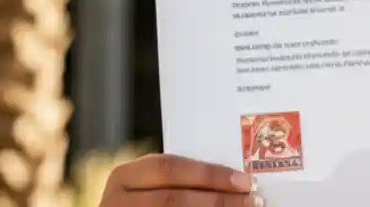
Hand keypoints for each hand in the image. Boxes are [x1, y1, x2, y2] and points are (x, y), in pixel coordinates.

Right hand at [99, 153, 261, 205]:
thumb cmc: (140, 200)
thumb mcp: (149, 184)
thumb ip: (180, 179)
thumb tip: (231, 179)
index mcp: (124, 177)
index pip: (169, 168)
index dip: (208, 174)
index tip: (242, 180)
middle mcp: (119, 201)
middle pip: (174, 199)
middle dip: (217, 200)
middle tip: (251, 200)